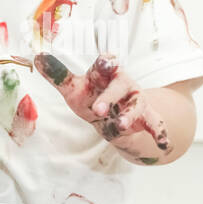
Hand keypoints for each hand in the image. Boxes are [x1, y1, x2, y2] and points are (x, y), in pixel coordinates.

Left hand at [33, 52, 171, 154]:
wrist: (114, 116)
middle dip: (110, 97)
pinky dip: (161, 134)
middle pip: (120, 86)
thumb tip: (37, 57)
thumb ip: (58, 75)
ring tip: (119, 125)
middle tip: (98, 109)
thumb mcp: (74, 89)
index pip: (106, 64)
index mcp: (106, 73)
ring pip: (136, 106)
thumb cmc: (93, 96)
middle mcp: (124, 84)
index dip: (106, 62)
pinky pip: (156, 124)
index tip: (105, 61)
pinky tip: (165, 145)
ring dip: (129, 116)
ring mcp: (137, 102)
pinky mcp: (147, 118)